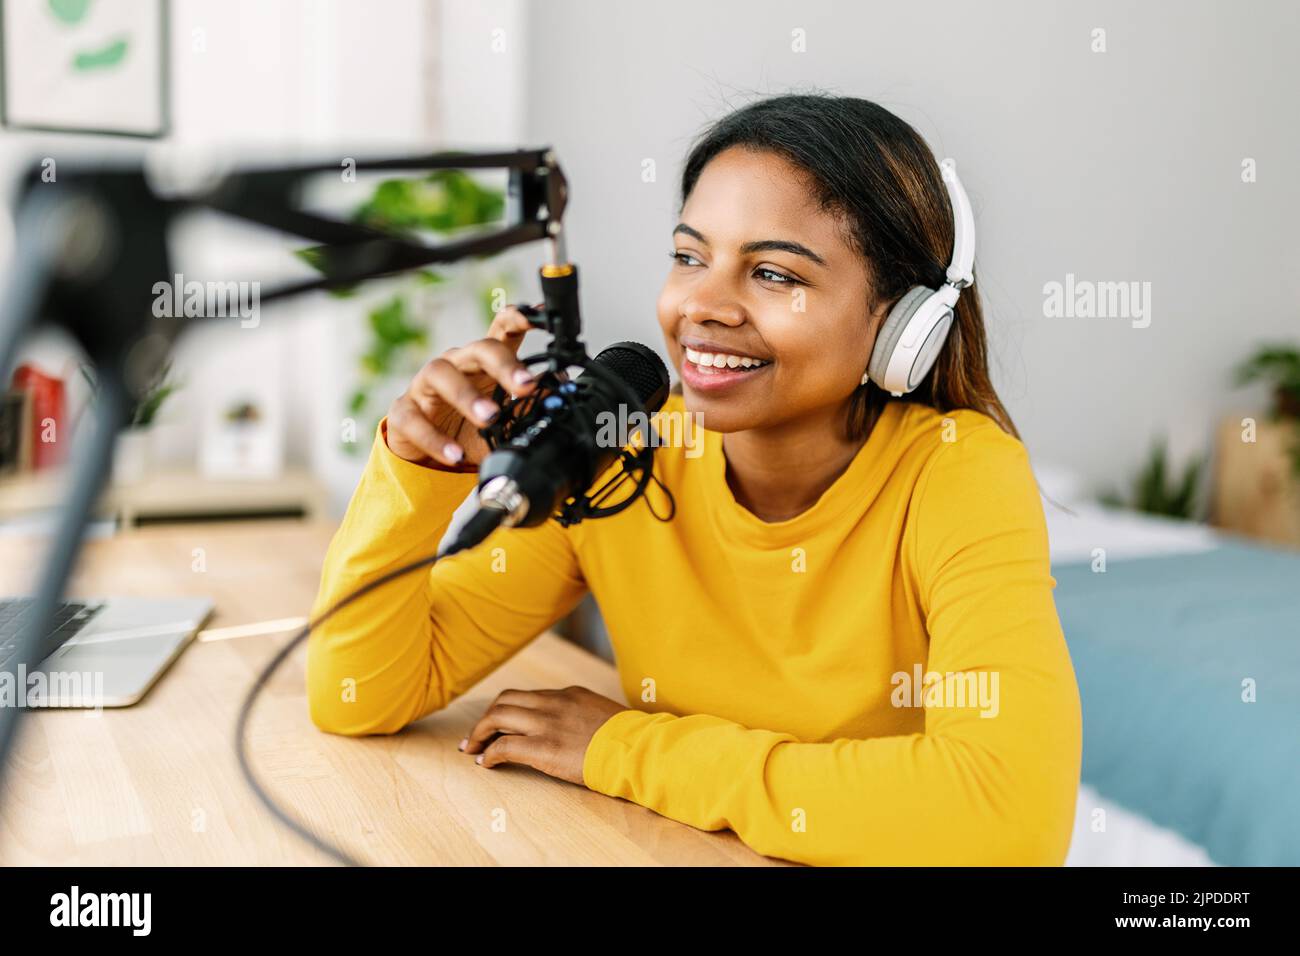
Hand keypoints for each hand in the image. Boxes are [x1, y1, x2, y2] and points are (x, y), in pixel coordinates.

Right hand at [384, 304, 541, 467]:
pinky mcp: (404, 412)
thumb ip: (529, 411)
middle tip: (526, 386)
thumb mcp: (505, 424)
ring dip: (467, 395)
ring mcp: (425, 385)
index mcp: (484, 364)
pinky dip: (435, 438)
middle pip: (477, 349)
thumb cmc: (469, 431)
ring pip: (441, 374)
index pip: (502, 330)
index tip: (540, 317)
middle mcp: (456, 365)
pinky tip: (454, 455)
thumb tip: (559, 399)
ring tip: (489, 418)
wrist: (430, 461)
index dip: (520, 318)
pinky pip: (415, 419)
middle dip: (503, 364)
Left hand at [459, 686, 628, 785]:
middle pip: (504, 700)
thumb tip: (571, 727)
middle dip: (485, 718)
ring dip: (479, 733)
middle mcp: (553, 703)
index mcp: (568, 694)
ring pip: (497, 717)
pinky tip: (486, 764)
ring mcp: (547, 723)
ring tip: (472, 748)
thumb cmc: (628, 739)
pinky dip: (489, 754)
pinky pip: (504, 746)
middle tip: (476, 736)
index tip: (499, 724)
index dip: (507, 710)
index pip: (527, 696)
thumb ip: (581, 714)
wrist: (637, 749)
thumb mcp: (601, 714)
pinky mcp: (543, 747)